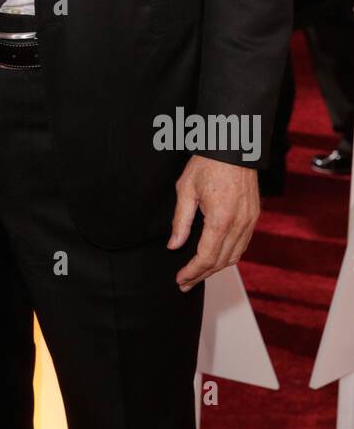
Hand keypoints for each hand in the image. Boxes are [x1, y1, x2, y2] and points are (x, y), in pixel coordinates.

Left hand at [168, 155, 259, 290]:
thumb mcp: (186, 189)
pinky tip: (215, 258)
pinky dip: (228, 256)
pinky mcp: (254, 217)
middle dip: (201, 275)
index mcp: (221, 219)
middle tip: (185, 283)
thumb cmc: (208, 164)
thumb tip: (174, 246)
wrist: (233, 146)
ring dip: (215, 268)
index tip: (180, 279)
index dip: (192, 272)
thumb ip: (180, 221)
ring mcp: (250, 221)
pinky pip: (242, 245)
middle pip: (221, 262)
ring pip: (234, 256)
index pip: (206, 257)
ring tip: (197, 274)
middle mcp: (239, 224)